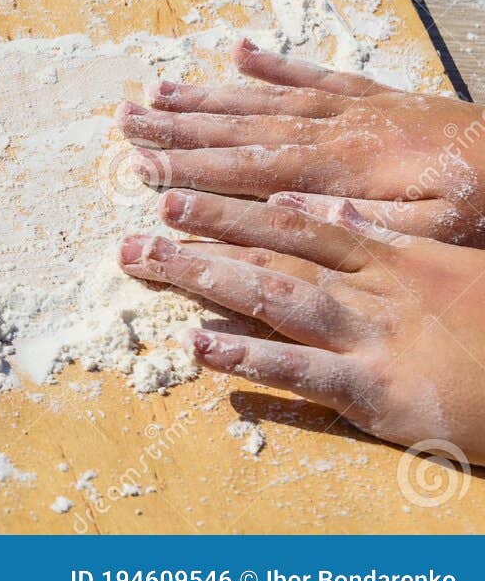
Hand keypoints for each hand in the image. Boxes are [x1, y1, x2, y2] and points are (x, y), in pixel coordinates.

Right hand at [117, 39, 484, 246]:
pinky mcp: (376, 96)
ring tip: (154, 91)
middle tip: (124, 124)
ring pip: (263, 98)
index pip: (251, 170)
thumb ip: (364, 223)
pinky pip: (313, 75)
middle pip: (242, 128)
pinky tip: (238, 51)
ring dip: (206, 97)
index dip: (194, 173)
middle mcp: (338, 129)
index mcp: (346, 169)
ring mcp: (354, 107)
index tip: (143, 174)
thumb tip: (287, 208)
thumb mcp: (437, 232)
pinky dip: (272, 64)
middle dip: (178, 129)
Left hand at [121, 190, 484, 463]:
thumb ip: (385, 241)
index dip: (231, 205)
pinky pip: (301, 371)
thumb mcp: (448, 268)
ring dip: (206, 276)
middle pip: (271, 251)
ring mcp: (371, 337)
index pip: (295, 223)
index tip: (176, 187)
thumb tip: (332, 212)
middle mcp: (372, 290)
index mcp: (389, 258)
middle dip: (198, 234)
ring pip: (275, 295)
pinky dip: (249, 356)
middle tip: (132, 227)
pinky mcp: (377, 392)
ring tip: (146, 262)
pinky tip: (200, 347)